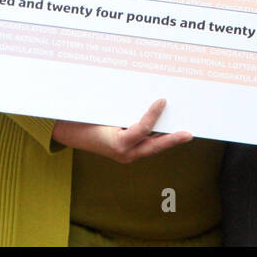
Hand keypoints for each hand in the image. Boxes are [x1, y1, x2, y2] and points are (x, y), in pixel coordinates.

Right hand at [51, 99, 192, 163]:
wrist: (68, 132)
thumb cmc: (84, 121)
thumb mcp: (103, 114)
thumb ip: (124, 113)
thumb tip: (149, 101)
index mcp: (118, 144)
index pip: (143, 129)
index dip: (153, 115)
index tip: (162, 100)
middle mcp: (124, 154)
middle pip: (154, 147)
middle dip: (172, 140)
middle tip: (188, 134)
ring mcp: (126, 155)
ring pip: (152, 148)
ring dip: (166, 140)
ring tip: (182, 131)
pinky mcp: (126, 153)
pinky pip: (145, 145)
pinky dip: (155, 137)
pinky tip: (164, 128)